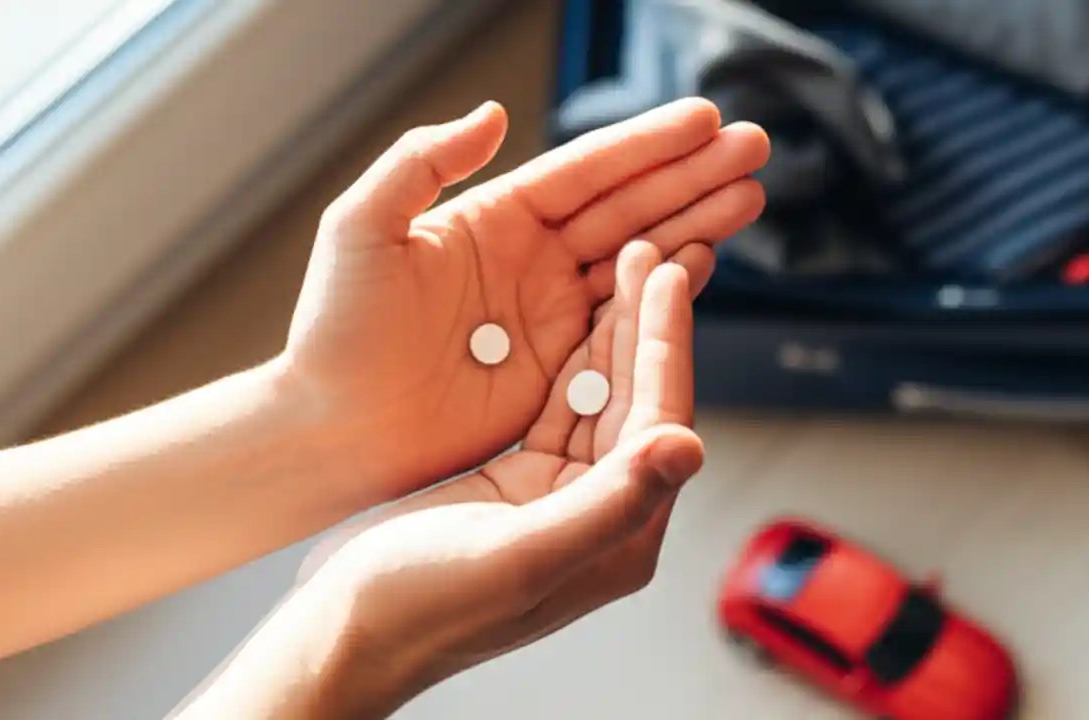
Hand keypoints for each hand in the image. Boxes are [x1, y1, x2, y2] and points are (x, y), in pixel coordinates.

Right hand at [178, 243, 702, 719]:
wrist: (349, 629)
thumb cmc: (422, 605)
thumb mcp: (519, 554)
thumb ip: (612, 504)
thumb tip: (690, 448)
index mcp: (619, 535)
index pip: (661, 419)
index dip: (666, 342)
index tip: (670, 273)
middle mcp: (603, 513)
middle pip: (638, 399)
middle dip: (645, 323)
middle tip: (650, 248)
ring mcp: (563, 497)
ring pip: (602, 396)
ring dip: (613, 332)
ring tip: (626, 264)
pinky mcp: (523, 484)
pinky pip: (562, 406)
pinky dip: (574, 358)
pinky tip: (582, 315)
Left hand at [284, 99, 766, 496]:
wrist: (333, 431)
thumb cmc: (334, 331)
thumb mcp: (361, 229)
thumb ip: (419, 164)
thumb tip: (492, 113)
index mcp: (492, 218)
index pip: (586, 170)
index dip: (647, 145)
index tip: (705, 119)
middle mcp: (531, 258)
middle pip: (628, 207)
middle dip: (692, 177)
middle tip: (755, 148)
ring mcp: (550, 312)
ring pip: (639, 258)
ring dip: (696, 224)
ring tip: (751, 197)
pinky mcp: (560, 366)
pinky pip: (625, 320)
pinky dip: (671, 290)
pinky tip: (710, 258)